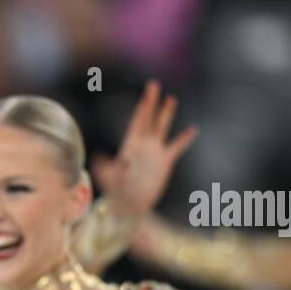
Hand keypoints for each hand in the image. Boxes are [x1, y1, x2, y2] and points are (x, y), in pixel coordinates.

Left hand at [90, 79, 197, 216]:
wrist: (130, 206)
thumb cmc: (117, 193)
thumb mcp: (110, 180)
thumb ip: (106, 168)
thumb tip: (98, 158)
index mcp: (130, 145)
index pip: (138, 121)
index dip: (143, 106)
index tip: (148, 91)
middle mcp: (143, 145)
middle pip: (148, 119)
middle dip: (151, 102)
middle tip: (154, 84)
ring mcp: (154, 152)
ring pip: (161, 129)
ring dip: (166, 115)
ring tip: (171, 99)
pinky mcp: (164, 162)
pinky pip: (176, 148)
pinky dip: (184, 139)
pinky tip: (192, 130)